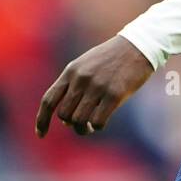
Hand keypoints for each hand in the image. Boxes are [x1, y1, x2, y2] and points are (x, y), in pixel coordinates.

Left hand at [35, 35, 153, 137]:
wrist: (139, 45)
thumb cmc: (113, 58)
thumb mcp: (86, 65)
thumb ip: (73, 86)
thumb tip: (65, 120)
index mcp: (72, 71)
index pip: (49, 100)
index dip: (42, 120)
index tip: (41, 134)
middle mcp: (81, 79)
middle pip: (64, 114)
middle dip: (70, 123)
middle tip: (81, 124)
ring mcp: (97, 86)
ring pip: (78, 120)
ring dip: (83, 128)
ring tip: (90, 126)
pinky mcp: (114, 94)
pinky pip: (97, 121)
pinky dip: (97, 126)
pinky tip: (102, 122)